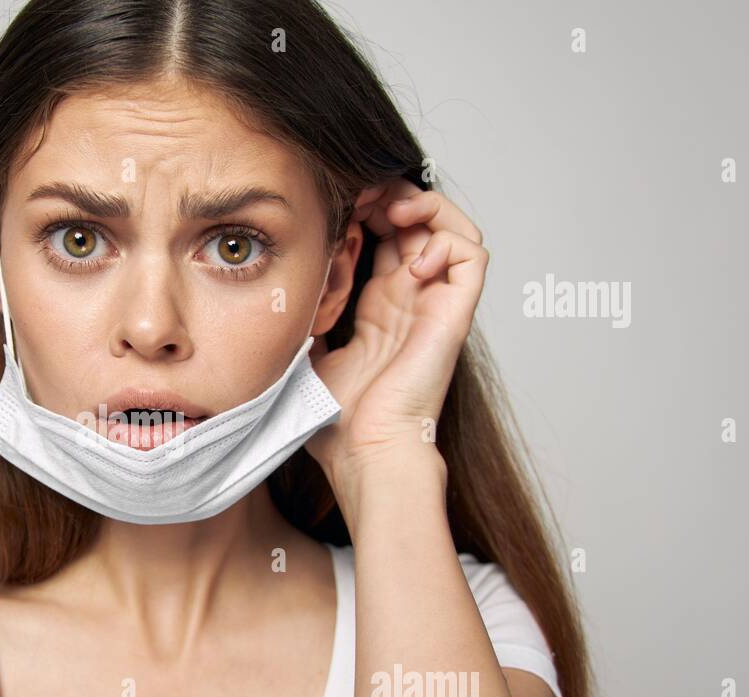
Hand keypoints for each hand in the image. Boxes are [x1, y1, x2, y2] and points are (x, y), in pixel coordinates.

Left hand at [305, 179, 488, 481]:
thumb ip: (302, 316)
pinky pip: (470, 255)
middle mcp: (412, 299)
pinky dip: (445, 239)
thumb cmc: (338, 421)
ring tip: (391, 209)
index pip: (385, 235)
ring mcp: (435, 305)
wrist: (364, 453)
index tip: (336, 200)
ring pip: (452, 227)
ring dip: (424, 205)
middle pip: (418, 222)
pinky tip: (410, 259)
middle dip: (391, 194)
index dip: (366, 207)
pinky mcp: (454, 314)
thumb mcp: (305, 352)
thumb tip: (278, 285)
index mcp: (380, 306)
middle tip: (362, 192)